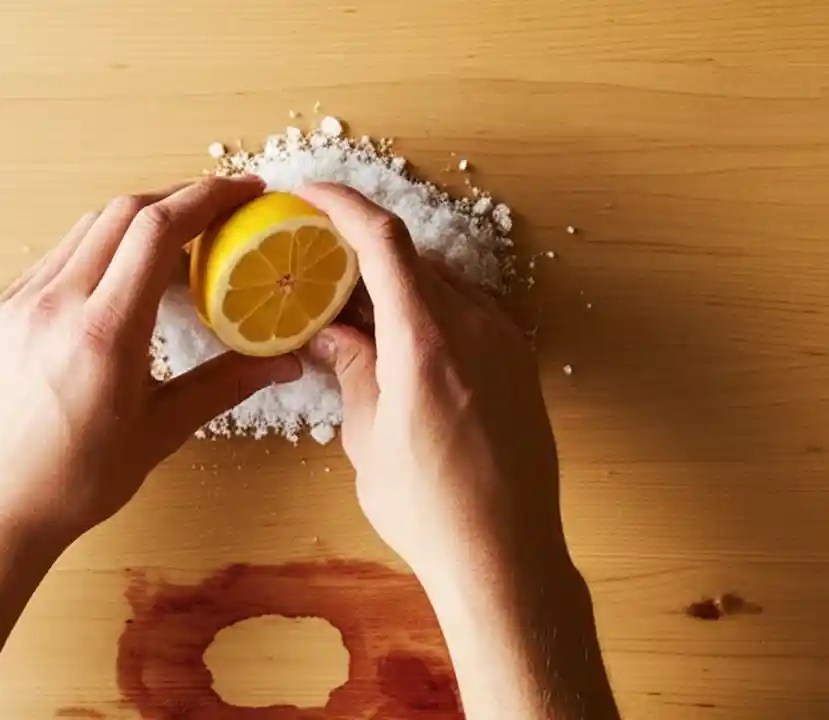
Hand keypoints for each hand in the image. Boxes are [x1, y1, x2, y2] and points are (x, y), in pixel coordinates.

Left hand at [0, 176, 300, 546]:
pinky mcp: (0, 312)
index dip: (208, 198)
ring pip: (87, 227)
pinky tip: (123, 277)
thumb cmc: (73, 482)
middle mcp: (55, 303)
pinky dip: (100, 248)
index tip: (245, 192)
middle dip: (179, 199)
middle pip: (124, 211)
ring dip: (138, 220)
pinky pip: (58, 256)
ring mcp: (19, 302)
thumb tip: (284, 362)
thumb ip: (224, 384)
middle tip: (222, 211)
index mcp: (102, 332)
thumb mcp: (159, 432)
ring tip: (179, 244)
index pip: (158, 229)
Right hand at [298, 184, 617, 718]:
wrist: (505, 552)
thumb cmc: (430, 509)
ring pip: (441, 282)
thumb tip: (327, 333)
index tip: (308, 192)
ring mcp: (504, 341)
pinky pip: (468, 310)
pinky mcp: (520, 361)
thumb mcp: (369, 437)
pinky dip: (429, 309)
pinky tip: (402, 344)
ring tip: (356, 314)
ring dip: (396, 284)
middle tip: (318, 269)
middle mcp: (473, 326)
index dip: (342, 204)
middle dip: (360, 253)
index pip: (383, 240)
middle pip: (410, 257)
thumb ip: (351, 370)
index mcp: (424, 340)